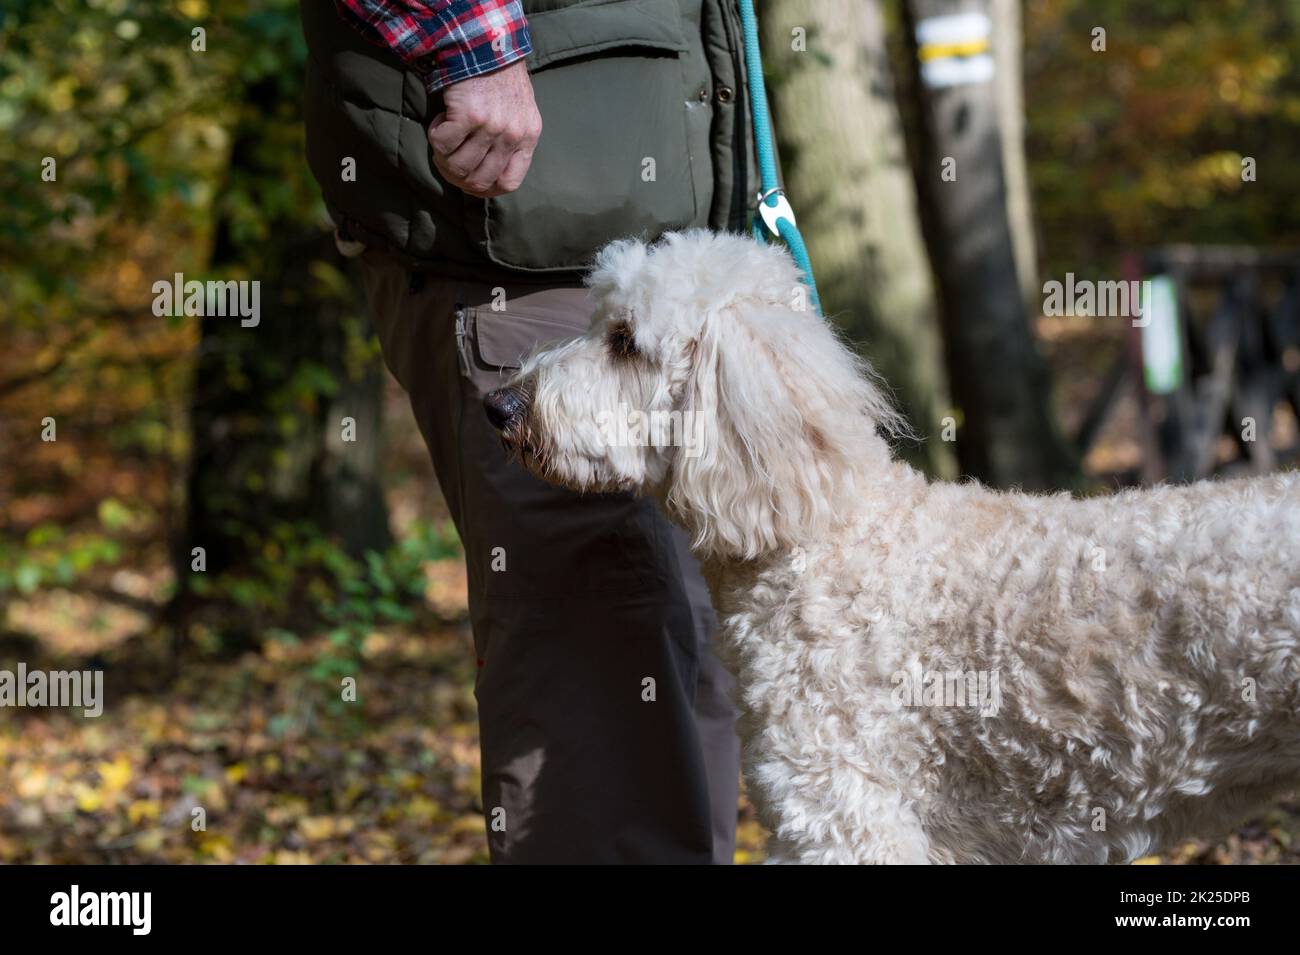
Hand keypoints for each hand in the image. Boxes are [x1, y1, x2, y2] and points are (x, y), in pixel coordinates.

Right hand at [428, 59, 541, 198]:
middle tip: (447, 160)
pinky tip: (440, 120)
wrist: (486, 45)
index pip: (509, 183)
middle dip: (457, 177)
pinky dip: (435, 135)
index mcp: (527, 138)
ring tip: (444, 137)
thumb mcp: (519, 113)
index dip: (485, 190)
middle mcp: (512, 135)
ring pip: (457, 167)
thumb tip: (486, 174)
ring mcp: (491, 127)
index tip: (470, 183)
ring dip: (442, 157)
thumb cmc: (500, 81)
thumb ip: (510, 142)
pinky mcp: (468, 116)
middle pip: (479, 181)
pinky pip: (442, 145)